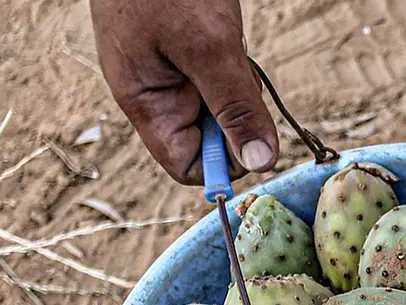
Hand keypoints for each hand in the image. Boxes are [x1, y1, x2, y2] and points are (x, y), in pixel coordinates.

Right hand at [91, 0, 277, 183]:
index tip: (252, 139)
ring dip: (238, 87)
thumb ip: (234, 106)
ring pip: (220, 106)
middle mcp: (156, 94)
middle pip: (210, 139)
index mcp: (145, 102)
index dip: (225, 165)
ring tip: (226, 46)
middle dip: (236, 117)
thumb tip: (260, 161)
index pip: (187, 167)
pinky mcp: (186, 53)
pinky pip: (220, 78)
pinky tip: (227, 36)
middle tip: (238, 75)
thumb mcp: (208, 47)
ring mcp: (171, 72)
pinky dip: (234, 65)